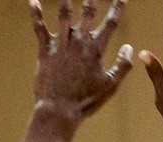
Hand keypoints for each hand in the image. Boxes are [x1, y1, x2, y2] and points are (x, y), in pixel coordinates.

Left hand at [29, 0, 133, 118]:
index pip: (111, 22)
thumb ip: (123, 65)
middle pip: (88, 10)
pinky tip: (32, 0)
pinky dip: (36, 13)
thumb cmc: (86, 100)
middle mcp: (80, 41)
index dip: (118, 6)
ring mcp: (61, 44)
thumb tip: (129, 47)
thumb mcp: (110, 85)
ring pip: (64, 13)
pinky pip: (39, 28)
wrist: (59, 110)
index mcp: (96, 49)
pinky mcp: (45, 50)